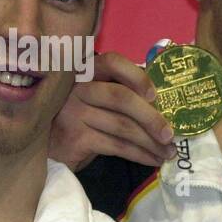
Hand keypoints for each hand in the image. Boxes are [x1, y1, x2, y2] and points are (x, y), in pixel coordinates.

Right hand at [49, 51, 176, 171]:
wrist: (51, 152)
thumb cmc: (81, 123)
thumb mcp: (97, 102)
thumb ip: (120, 96)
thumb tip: (165, 109)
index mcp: (85, 72)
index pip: (112, 61)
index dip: (137, 76)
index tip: (155, 96)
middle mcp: (76, 88)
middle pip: (122, 98)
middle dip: (152, 118)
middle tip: (171, 135)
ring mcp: (72, 112)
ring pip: (123, 126)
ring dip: (151, 142)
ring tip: (168, 152)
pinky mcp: (74, 137)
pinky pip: (116, 146)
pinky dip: (140, 155)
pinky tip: (152, 160)